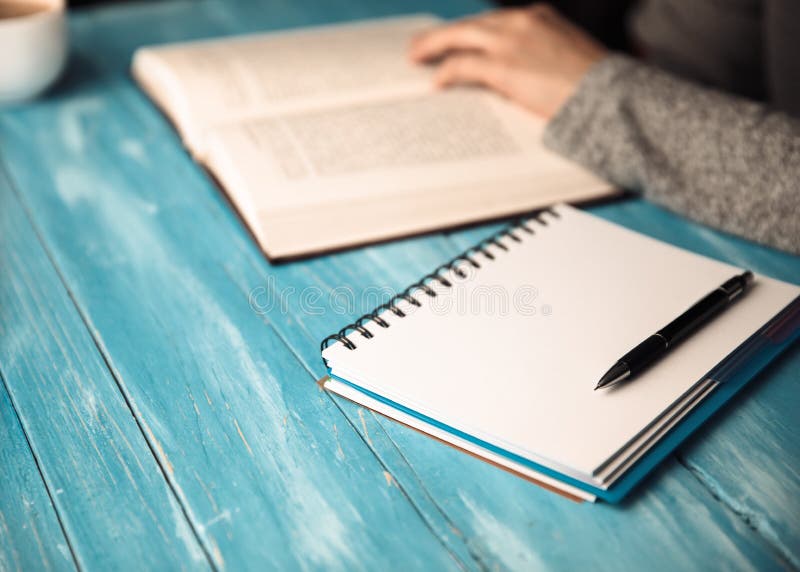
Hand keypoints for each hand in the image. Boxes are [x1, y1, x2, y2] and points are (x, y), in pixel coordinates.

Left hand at [408, 5, 607, 118]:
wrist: (608, 96)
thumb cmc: (592, 85)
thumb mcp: (565, 56)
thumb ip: (538, 55)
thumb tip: (513, 75)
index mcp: (539, 16)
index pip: (492, 21)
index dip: (469, 32)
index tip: (455, 38)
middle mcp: (521, 21)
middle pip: (470, 24)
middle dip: (442, 35)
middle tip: (420, 46)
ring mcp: (510, 42)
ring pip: (459, 37)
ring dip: (433, 47)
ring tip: (416, 58)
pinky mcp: (503, 66)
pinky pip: (463, 65)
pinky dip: (446, 72)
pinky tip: (437, 81)